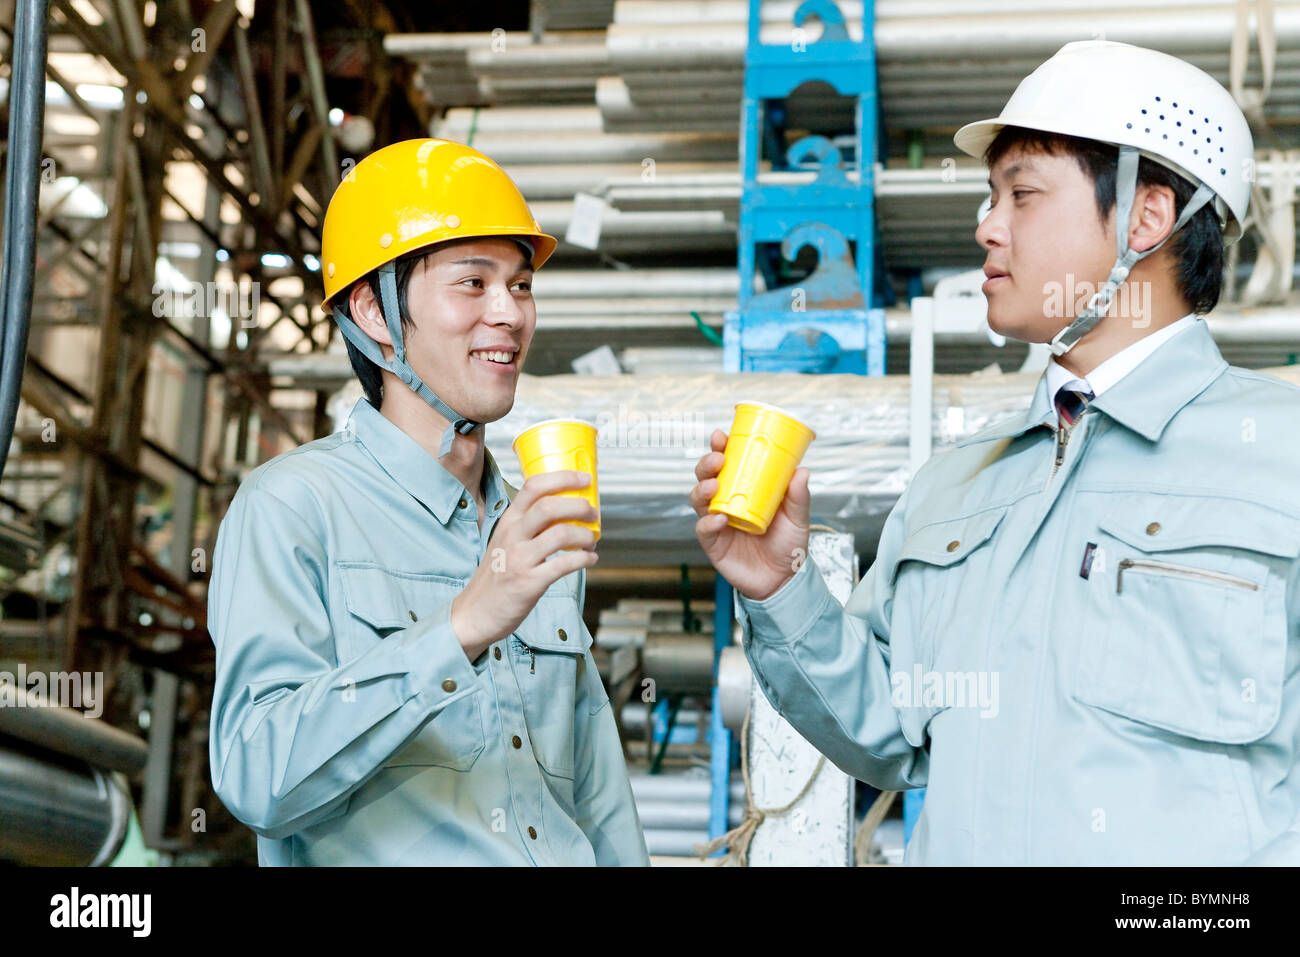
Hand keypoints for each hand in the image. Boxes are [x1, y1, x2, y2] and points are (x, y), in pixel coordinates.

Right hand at [450, 470, 597, 660]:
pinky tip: (589, 559)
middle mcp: (512, 535)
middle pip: (550, 506)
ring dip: (585, 535)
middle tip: (592, 513)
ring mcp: (520, 559)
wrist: (474, 613)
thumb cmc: (495, 577)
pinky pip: (564, 564)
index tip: (584, 479)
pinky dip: (584, 559)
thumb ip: (527, 526)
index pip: (534, 486)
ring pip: (561, 533)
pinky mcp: (529, 582)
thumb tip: (564, 512)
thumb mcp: (504, 542)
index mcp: (508, 521)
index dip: (563, 478)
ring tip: (591, 540)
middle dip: (579, 506)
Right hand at [689, 428, 809, 600]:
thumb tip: (802, 471)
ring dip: (702, 489)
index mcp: (744, 490)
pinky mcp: (713, 544)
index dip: (720, 448)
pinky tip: (719, 519)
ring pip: (698, 499)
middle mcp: (727, 503)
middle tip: (718, 459)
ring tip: (714, 485)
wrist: (784, 579)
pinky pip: (703, 529)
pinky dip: (708, 522)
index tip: (721, 436)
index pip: (728, 464)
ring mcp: (717, 522)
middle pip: (706, 477)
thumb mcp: (798, 517)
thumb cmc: (788, 544)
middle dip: (706, 464)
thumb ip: (798, 496)